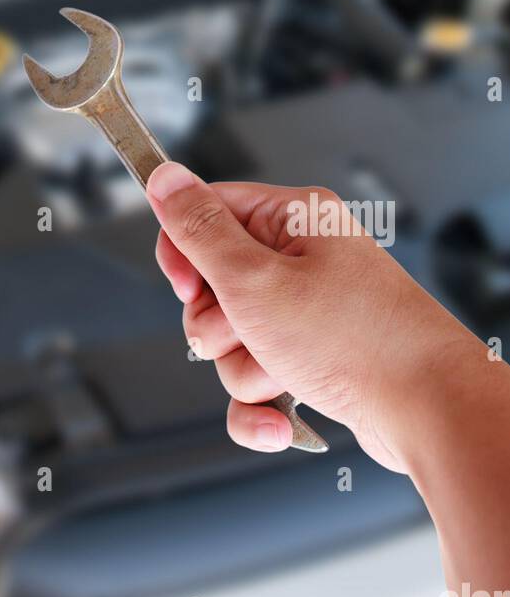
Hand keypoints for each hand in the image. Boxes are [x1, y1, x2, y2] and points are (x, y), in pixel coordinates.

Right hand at [148, 162, 483, 472]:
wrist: (431, 411)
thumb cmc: (358, 340)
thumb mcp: (256, 280)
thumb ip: (200, 231)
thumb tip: (164, 177)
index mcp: (292, 218)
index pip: (208, 212)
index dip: (184, 252)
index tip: (189, 287)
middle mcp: (303, 258)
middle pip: (213, 285)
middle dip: (218, 326)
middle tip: (249, 331)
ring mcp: (310, 312)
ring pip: (232, 341)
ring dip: (244, 369)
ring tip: (282, 373)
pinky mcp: (314, 359)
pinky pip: (258, 380)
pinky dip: (261, 405)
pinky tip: (279, 420)